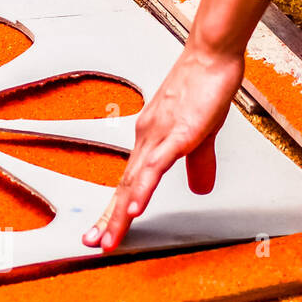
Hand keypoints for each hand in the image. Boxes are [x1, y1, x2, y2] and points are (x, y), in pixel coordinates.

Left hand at [82, 44, 243, 250]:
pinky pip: (156, 166)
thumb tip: (200, 189)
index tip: (101, 233)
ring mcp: (158, 137)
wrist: (209, 56)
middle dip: (108, 219)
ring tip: (108, 238)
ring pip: (133, 181)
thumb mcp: (200, 135)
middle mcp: (146, 140)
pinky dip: (143, 189)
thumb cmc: (202, 89)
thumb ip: (198, 164)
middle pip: (123, 187)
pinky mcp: (177, 133)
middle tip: (92, 245)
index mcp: (149, 142)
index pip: (127, 183)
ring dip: (120, 213)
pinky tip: (134, 208)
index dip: (114, 210)